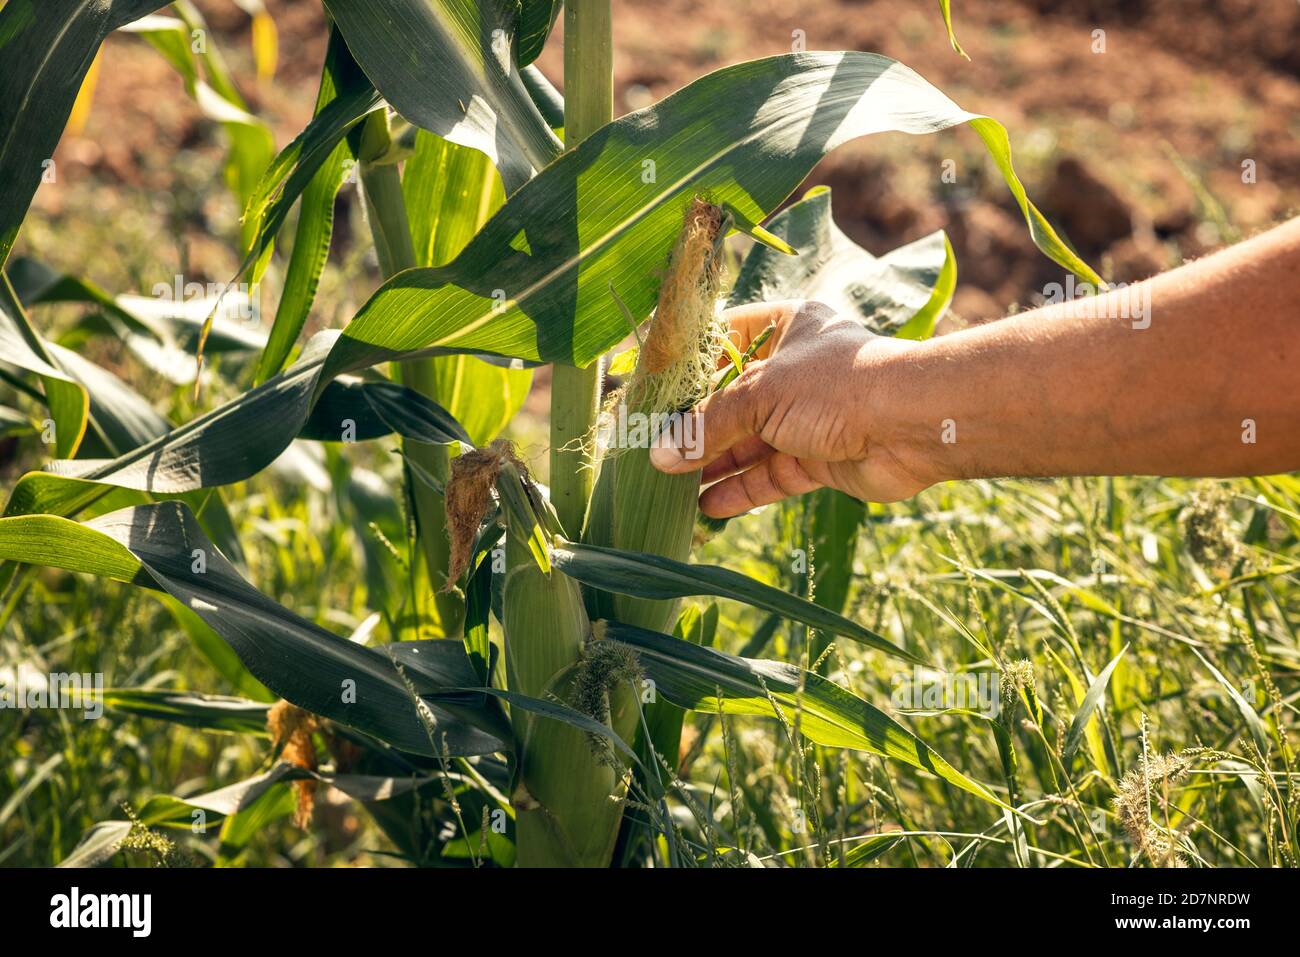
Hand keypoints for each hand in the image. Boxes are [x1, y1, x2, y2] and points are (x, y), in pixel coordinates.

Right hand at [649, 300, 936, 517]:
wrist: (914, 425)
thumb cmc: (838, 386)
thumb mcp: (761, 394)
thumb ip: (708, 425)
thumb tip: (659, 455)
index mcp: (787, 328)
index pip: (725, 337)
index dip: (687, 361)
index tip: (647, 386)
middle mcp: (795, 372)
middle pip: (731, 399)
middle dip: (693, 426)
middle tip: (648, 447)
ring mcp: (808, 418)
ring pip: (747, 442)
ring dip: (711, 463)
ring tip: (667, 484)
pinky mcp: (819, 459)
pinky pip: (769, 476)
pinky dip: (739, 491)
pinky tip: (705, 506)